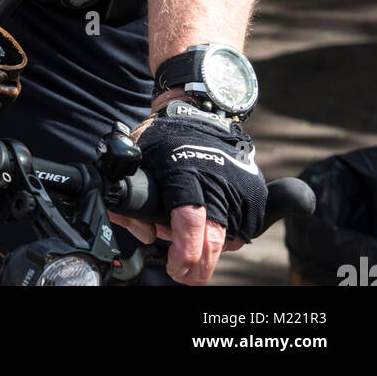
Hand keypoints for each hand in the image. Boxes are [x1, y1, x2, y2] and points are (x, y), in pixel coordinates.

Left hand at [108, 99, 266, 285]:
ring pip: (228, 239)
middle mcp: (217, 180)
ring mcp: (240, 186)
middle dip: (198, 267)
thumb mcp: (139, 158)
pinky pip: (242, 230)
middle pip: (214, 239)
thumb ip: (131, 196)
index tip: (175, 267)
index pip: (189, 219)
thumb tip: (140, 231)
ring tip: (190, 233)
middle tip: (183, 275)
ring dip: (208, 247)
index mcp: (184, 170)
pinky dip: (225, 235)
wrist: (201, 113)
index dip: (184, 251)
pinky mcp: (256, 192)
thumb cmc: (167, 138)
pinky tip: (210, 222)